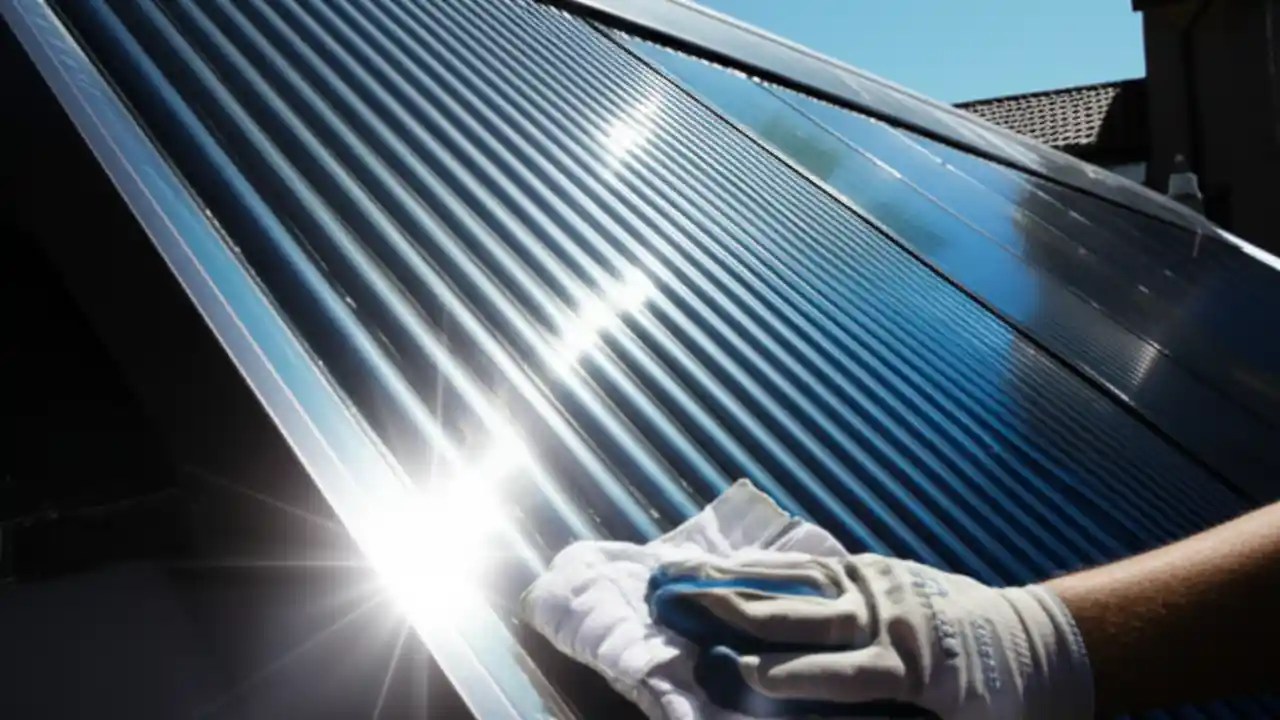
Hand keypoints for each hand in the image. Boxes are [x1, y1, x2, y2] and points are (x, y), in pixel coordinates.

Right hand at [648, 552, 1091, 718]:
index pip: (838, 671)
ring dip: (735, 576)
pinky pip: (813, 564)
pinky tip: (727, 565)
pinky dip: (766, 564)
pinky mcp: (878, 568)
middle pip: (804, 614)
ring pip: (799, 577)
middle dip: (736, 610)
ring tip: (678, 574)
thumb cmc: (1000, 706)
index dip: (786, 674)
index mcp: (913, 665)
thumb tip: (803, 709)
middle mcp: (888, 617)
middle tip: (674, 607)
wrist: (1042, 645)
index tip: (734, 672)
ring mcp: (881, 585)